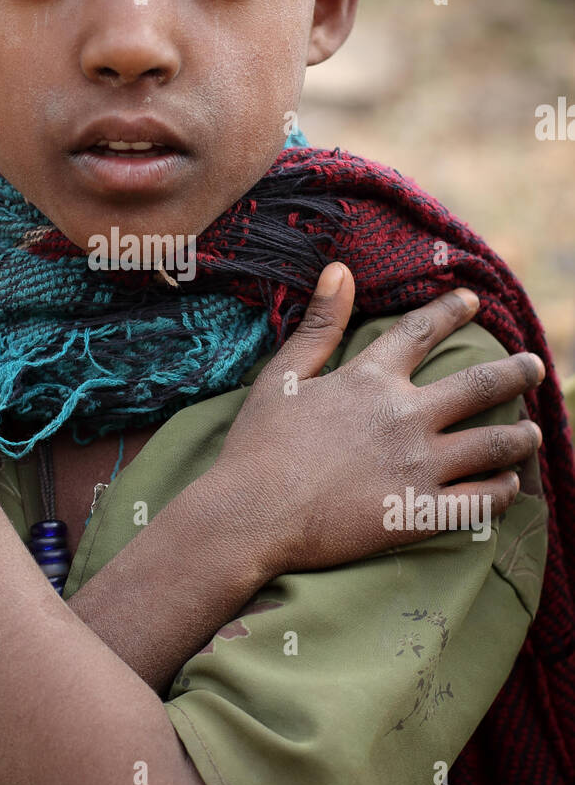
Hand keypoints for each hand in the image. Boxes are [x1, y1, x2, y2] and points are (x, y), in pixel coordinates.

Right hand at [214, 263, 544, 577]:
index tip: (474, 301)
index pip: (423, 332)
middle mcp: (405, 416)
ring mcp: (418, 466)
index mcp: (371, 379)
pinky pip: (480, 501)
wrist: (250, 515)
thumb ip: (320, 324)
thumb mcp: (283, 375)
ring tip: (532, 432)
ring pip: (493, 444)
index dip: (452, 311)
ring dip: (519, 436)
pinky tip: (507, 485)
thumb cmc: (258, 446)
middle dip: (515, 372)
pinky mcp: (419, 512)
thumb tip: (340, 269)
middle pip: (480, 386)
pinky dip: (501, 490)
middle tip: (534, 366)